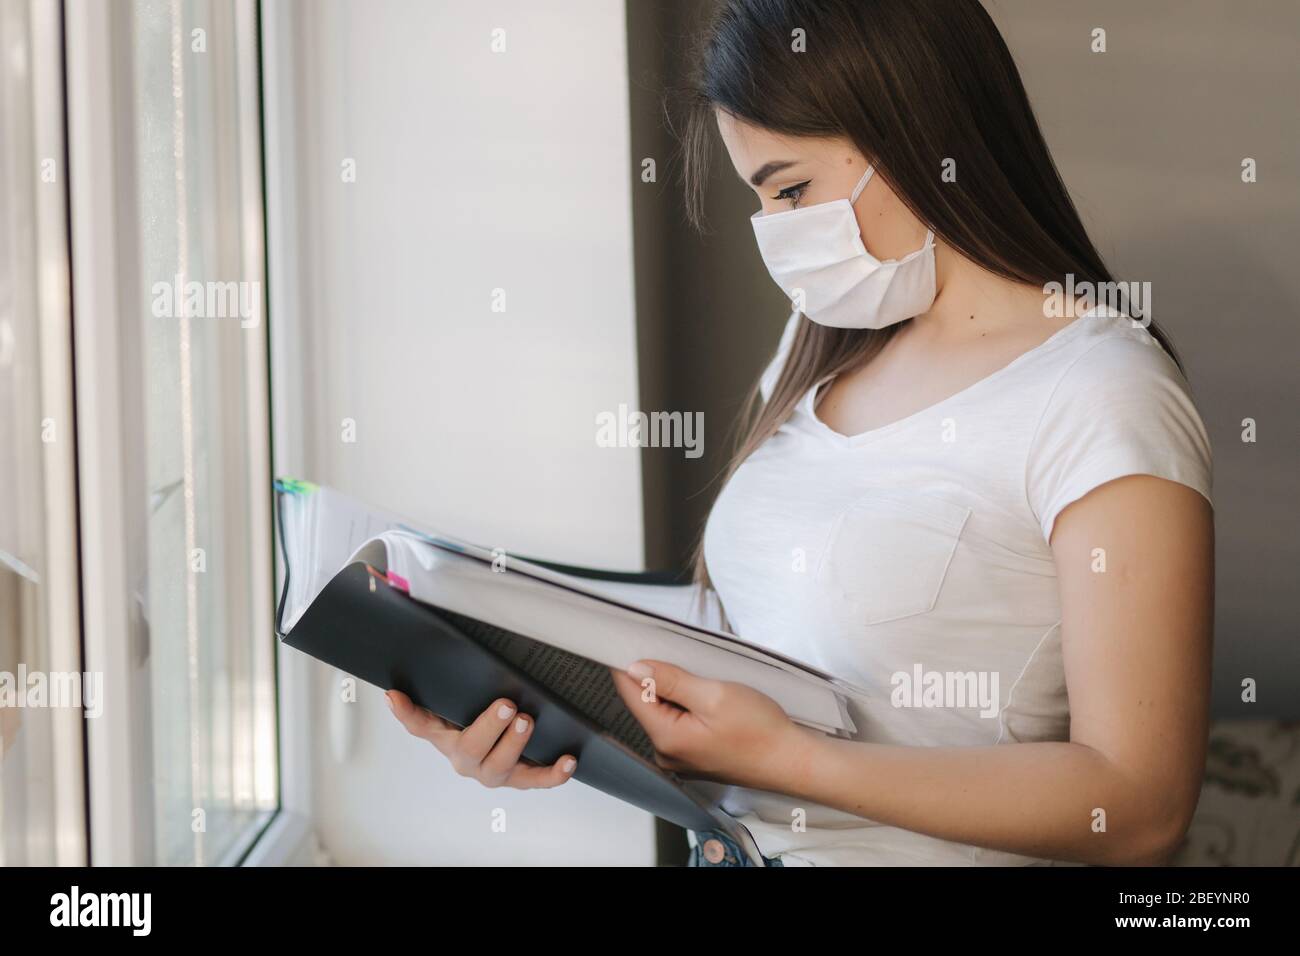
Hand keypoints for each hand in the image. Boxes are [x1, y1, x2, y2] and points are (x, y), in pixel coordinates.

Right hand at [386, 690, 577, 789]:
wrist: (494, 750)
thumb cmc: (469, 727)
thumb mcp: (446, 712)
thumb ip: (420, 704)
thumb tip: (391, 694)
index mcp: (446, 741)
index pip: (420, 725)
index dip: (407, 712)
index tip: (396, 695)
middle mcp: (469, 760)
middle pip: (473, 749)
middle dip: (490, 727)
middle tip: (506, 706)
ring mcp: (496, 771)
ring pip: (504, 767)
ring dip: (517, 745)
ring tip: (528, 721)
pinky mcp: (522, 777)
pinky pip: (538, 780)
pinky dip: (554, 774)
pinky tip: (568, 760)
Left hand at [611, 661, 802, 789]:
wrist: (792, 761)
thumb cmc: (761, 732)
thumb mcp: (714, 695)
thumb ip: (670, 681)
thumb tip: (635, 668)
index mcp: (666, 738)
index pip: (630, 693)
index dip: (627, 664)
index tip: (629, 641)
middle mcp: (667, 753)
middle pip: (645, 703)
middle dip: (655, 676)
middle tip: (677, 655)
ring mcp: (681, 757)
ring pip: (663, 711)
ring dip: (674, 690)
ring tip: (700, 679)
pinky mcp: (695, 755)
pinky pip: (678, 723)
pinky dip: (686, 705)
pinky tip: (706, 696)